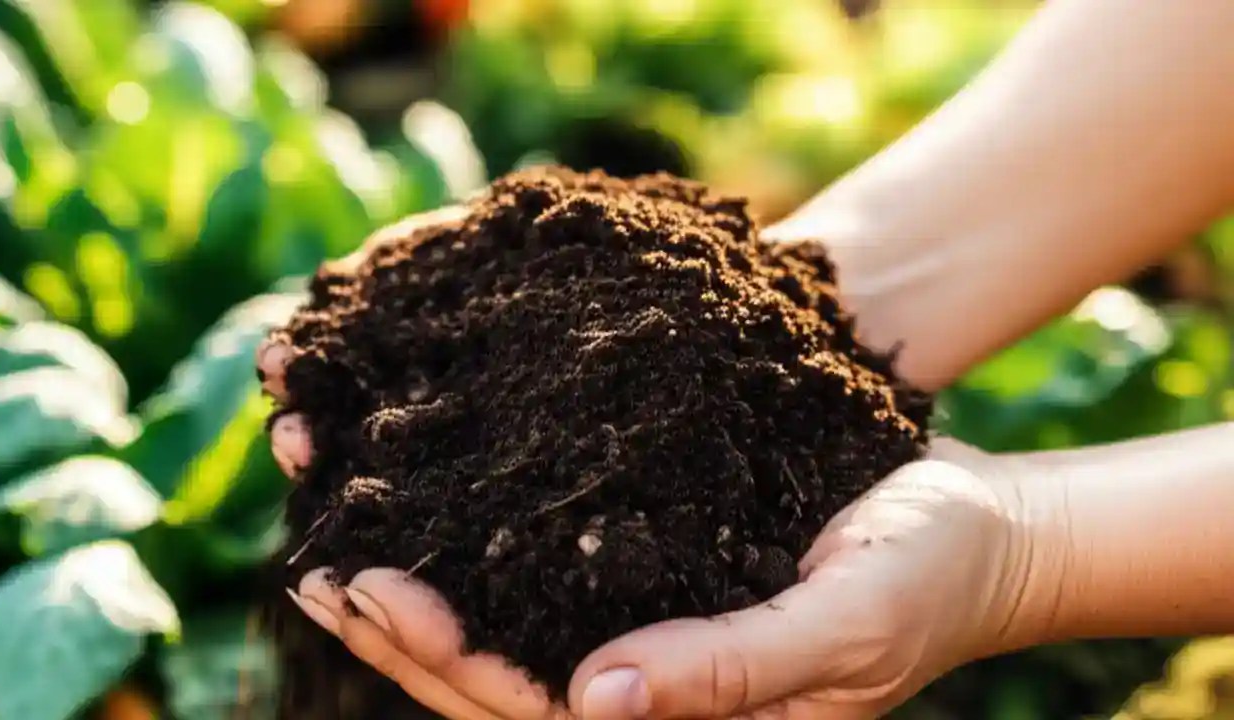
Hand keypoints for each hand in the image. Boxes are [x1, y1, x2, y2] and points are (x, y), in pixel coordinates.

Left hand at [262, 212, 1059, 719]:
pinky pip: (547, 562)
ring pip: (510, 623)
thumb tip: (595, 703)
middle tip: (319, 562)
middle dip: (404, 630)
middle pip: (497, 680)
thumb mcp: (844, 623)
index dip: (445, 661)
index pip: (538, 716)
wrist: (978, 522)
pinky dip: (482, 530)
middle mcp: (650, 689)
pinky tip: (433, 485)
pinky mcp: (653, 572)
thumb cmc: (927, 576)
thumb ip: (730, 672)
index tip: (367, 588)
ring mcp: (647, 630)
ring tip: (341, 523)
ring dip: (426, 579)